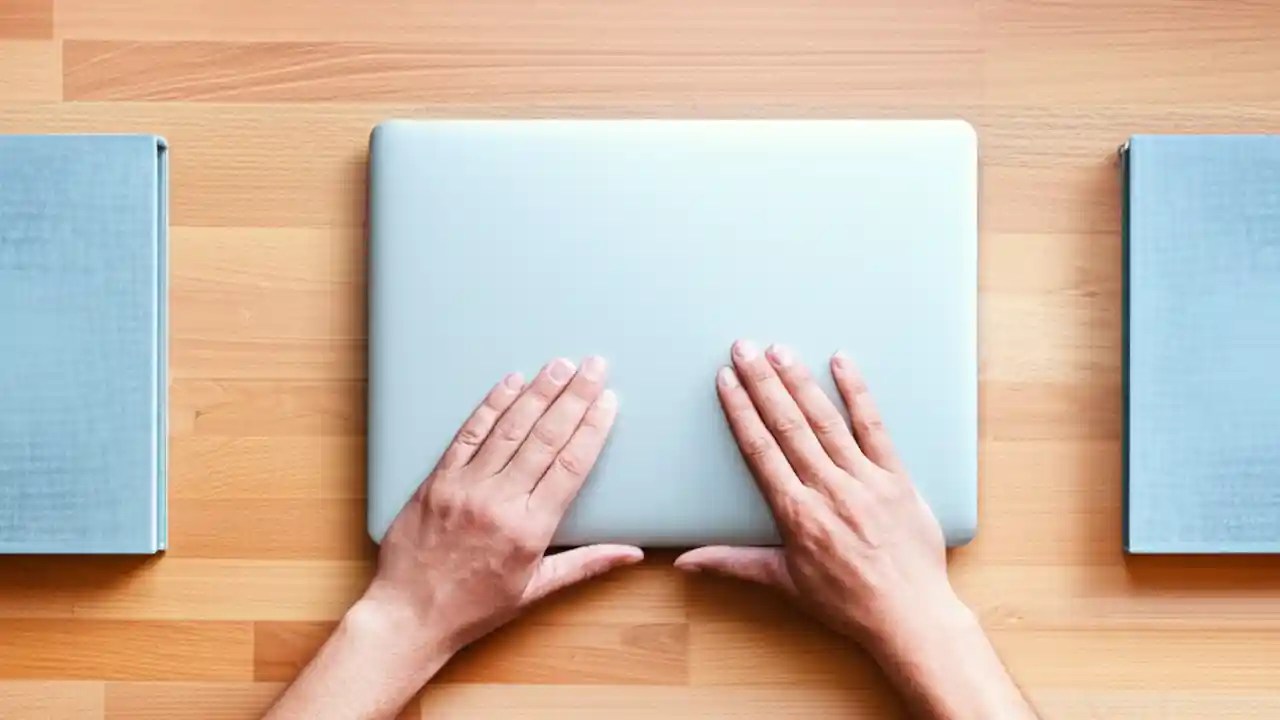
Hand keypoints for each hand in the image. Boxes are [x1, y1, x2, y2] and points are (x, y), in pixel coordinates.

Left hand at [266, 357, 641, 719]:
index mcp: (529, 529)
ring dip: (538, 393)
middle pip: (546, 438)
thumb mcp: (536, 590)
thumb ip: (586, 563)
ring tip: (560, 365)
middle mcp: (499, 502)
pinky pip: (468, 435)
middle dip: (574, 397)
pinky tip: (509, 383)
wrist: (408, 616)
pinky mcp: (437, 480)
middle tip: (594, 366)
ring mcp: (465, 487)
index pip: (571, 465)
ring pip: (509, 428)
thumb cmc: (473, 608)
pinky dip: (490, 406)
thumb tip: (632, 553)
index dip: (593, 428)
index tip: (609, 401)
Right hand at [676, 340, 952, 645]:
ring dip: (800, 381)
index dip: (740, 411)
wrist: (910, 617)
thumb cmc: (846, 603)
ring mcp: (864, 481)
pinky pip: (875, 428)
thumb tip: (685, 563)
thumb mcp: (784, 582)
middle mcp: (828, 491)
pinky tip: (842, 364)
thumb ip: (732, 563)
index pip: (760, 450)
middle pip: (788, 426)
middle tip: (743, 348)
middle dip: (762, 383)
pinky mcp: (897, 478)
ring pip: (825, 421)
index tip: (725, 380)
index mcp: (797, 514)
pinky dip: (858, 394)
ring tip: (779, 350)